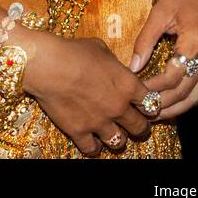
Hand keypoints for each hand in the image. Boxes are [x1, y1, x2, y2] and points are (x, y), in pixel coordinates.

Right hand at [23, 31, 155, 156]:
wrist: (47, 64)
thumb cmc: (73, 51)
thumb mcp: (99, 48)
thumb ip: (113, 63)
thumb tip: (114, 68)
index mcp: (127, 84)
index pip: (150, 102)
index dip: (147, 104)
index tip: (142, 105)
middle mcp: (118, 107)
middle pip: (140, 127)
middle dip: (138, 126)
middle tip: (132, 123)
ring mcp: (99, 122)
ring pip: (119, 142)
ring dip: (116, 136)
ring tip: (110, 131)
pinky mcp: (80, 132)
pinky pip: (93, 149)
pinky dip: (94, 146)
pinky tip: (91, 139)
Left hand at [130, 0, 197, 120]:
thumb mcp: (159, 13)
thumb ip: (146, 40)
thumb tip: (133, 67)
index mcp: (194, 41)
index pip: (173, 76)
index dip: (153, 87)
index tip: (136, 91)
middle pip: (187, 92)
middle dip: (165, 105)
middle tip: (144, 112)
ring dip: (178, 108)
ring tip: (156, 114)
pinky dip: (187, 98)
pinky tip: (172, 102)